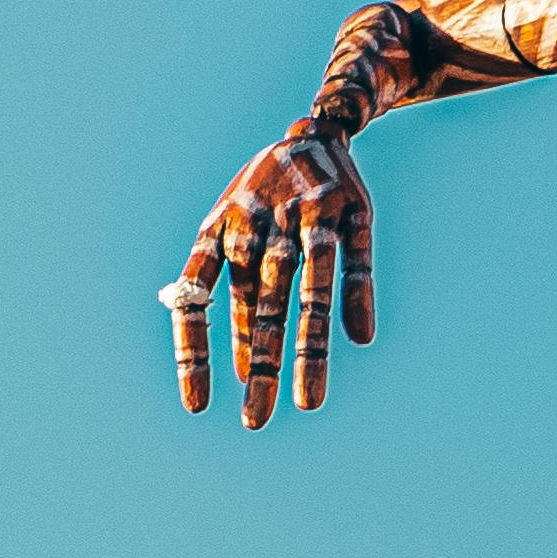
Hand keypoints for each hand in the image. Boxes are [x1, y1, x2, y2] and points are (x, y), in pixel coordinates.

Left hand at [169, 120, 375, 425]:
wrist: (313, 134)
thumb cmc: (267, 198)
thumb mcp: (237, 235)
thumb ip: (240, 299)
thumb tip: (241, 371)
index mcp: (220, 232)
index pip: (196, 295)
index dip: (194, 349)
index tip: (196, 407)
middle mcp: (260, 226)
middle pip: (258, 307)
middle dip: (258, 365)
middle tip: (254, 424)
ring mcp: (306, 218)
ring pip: (306, 290)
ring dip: (308, 346)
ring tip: (309, 403)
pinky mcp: (351, 212)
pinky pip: (354, 259)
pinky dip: (357, 294)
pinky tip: (361, 336)